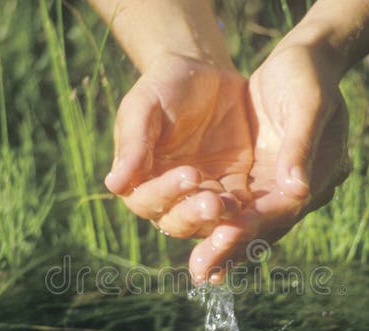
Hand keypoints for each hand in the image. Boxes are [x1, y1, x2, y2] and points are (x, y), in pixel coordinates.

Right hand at [105, 54, 252, 237]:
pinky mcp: (232, 187)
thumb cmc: (163, 85)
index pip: (146, 199)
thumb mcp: (144, 107)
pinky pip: (238, 206)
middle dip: (194, 214)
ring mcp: (202, 194)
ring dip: (219, 218)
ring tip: (232, 204)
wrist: (203, 70)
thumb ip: (132, 144)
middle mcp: (168, 196)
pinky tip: (254, 202)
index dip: (165, 192)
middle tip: (214, 202)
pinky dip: (244, 210)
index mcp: (140, 179)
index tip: (188, 174)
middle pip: (177, 220)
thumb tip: (113, 185)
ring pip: (207, 221)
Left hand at [189, 43, 350, 282]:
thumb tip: (297, 190)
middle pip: (265, 227)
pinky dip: (221, 228)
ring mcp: (278, 188)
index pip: (282, 208)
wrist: (305, 62)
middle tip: (203, 273)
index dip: (253, 225)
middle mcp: (299, 191)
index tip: (224, 239)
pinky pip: (240, 211)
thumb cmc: (308, 76)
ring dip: (225, 247)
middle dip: (232, 249)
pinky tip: (202, 247)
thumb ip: (301, 145)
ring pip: (250, 225)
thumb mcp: (309, 103)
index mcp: (318, 175)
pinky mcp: (259, 181)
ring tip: (200, 272)